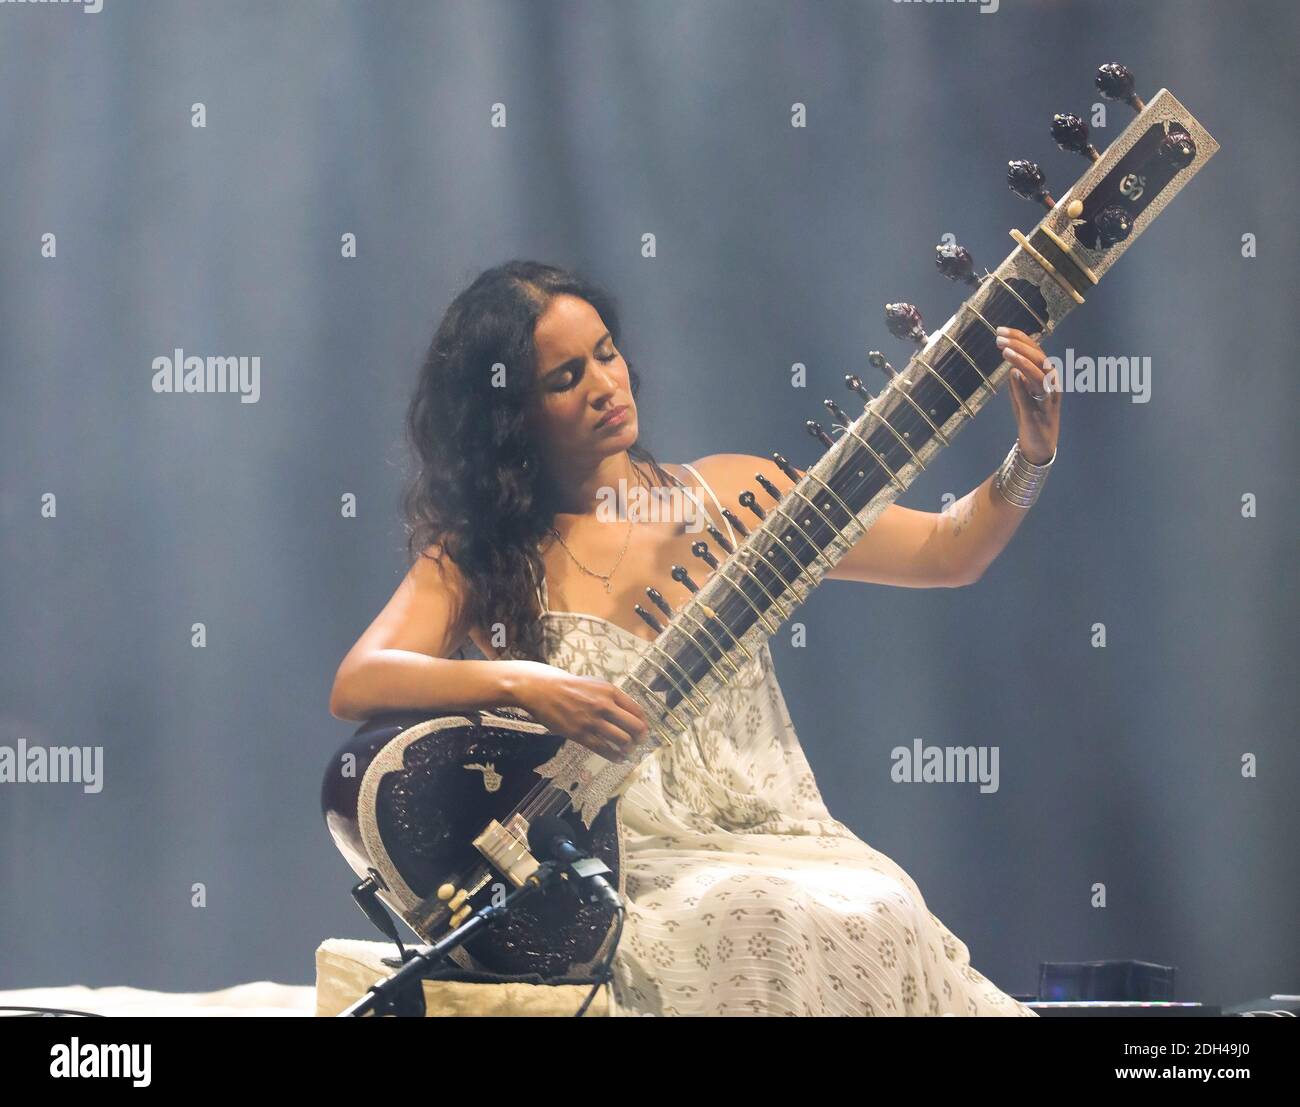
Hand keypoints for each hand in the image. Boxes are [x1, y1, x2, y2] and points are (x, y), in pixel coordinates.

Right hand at [507, 660, 650, 761]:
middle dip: (640, 738)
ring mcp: (592, 720)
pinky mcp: (580, 734)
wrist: (542, 690)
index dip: (644, 723)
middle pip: (635, 727)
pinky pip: (603, 749)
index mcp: (610, 691)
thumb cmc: (568, 686)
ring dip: (628, 749)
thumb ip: (611, 697)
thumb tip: (628, 712)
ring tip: (627, 751)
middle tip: (638, 743)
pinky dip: (614, 756)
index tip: (643, 730)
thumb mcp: (594, 684)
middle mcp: (604, 705)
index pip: (637, 710)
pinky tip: (617, 758)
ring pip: (622, 740)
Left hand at [997, 326, 1059, 464]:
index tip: (1001, 330)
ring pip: (1040, 374)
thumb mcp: (1021, 397)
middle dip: (1020, 344)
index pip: (1036, 351)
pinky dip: (1021, 384)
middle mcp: (1052, 385)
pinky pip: (1031, 396)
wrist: (1039, 448)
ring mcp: (1047, 400)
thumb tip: (1011, 367)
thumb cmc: (1031, 419)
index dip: (1020, 339)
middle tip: (999, 337)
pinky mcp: (1039, 414)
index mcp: (1047, 377)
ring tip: (1005, 350)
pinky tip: (1011, 372)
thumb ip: (1018, 382)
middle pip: (1039, 358)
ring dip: (1022, 360)